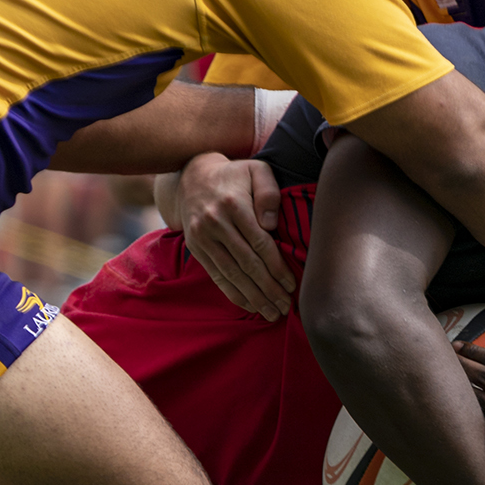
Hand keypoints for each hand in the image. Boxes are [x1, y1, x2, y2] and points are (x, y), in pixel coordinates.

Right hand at [162, 152, 291, 318]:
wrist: (192, 177)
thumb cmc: (235, 176)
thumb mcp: (256, 171)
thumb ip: (269, 192)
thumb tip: (271, 224)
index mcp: (233, 205)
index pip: (260, 244)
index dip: (277, 267)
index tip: (292, 285)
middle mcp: (214, 223)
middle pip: (247, 264)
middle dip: (268, 289)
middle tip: (285, 306)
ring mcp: (202, 238)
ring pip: (231, 274)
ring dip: (253, 297)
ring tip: (271, 313)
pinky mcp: (195, 248)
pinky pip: (216, 276)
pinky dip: (233, 293)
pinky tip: (250, 306)